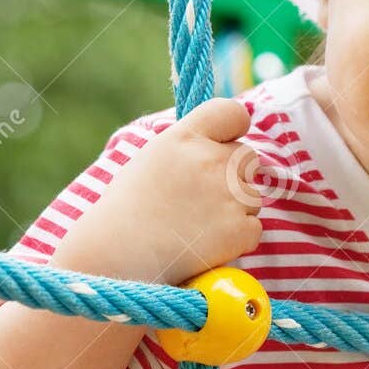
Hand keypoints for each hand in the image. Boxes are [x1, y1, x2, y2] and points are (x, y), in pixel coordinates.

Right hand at [53, 97, 267, 286]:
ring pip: (253, 196)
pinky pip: (254, 228)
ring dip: (235, 210)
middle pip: (248, 157)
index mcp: (184, 137)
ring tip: (196, 225)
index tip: (225, 144)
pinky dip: (237, 240)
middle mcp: (209, 160)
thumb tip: (221, 143)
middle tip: (203, 199)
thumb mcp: (152, 159)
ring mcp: (227, 194)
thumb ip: (189, 146)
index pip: (232, 112)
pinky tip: (205, 244)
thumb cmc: (127, 210)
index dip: (235, 129)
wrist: (114, 256)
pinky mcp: (237, 229)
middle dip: (235, 176)